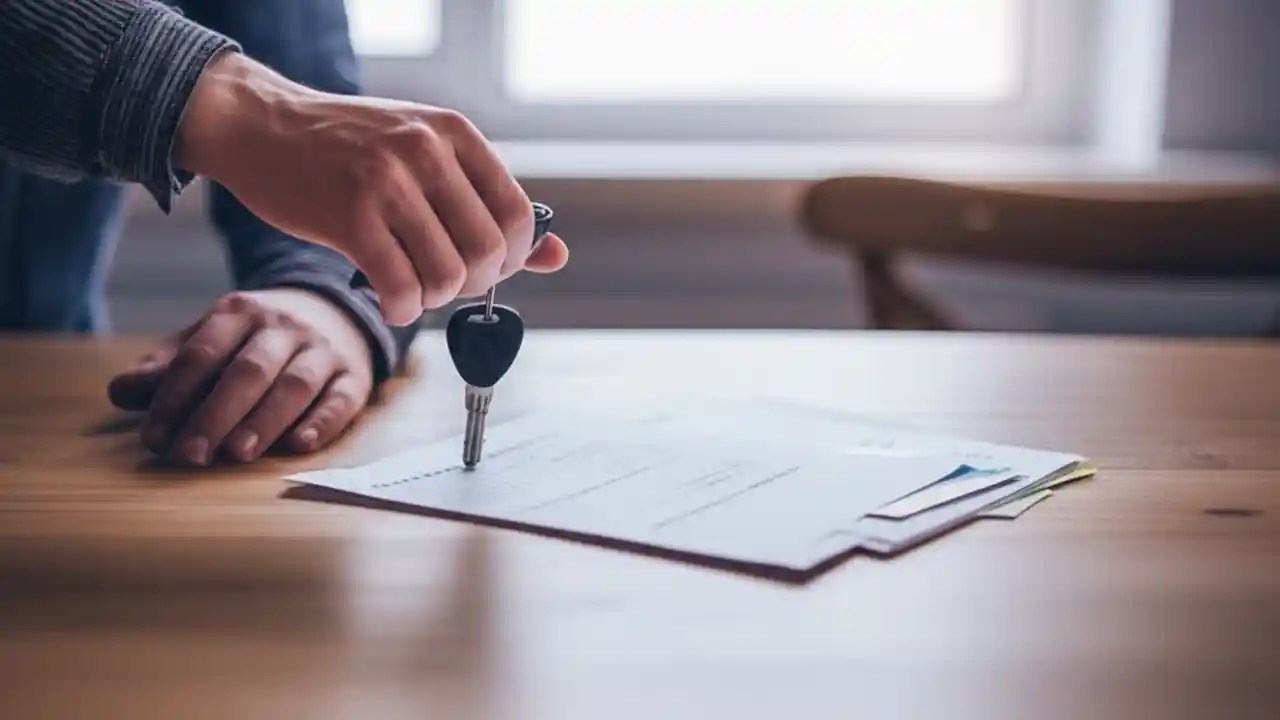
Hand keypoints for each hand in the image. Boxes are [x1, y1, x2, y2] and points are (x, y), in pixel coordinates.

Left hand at [107, 289, 374, 465]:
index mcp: (238, 313)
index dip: (174, 397)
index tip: (155, 439)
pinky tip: (300, 444)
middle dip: (216, 414)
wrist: (334, 312)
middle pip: (248, 370)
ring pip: (295, 383)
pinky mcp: (355, 375)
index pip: (201, 354)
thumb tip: (121, 391)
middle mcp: (283, 327)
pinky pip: (342, 399)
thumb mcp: (211, 340)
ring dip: (265, 419)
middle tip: (191, 455)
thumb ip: (169, 367)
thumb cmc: (257, 341)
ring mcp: (323, 349)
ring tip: (238, 453)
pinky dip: (322, 422)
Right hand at [176, 52, 568, 326]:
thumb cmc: (350, 148)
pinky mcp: (349, 216)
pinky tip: (392, 301)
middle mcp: (426, 152)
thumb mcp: (426, 153)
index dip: (511, 258)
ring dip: (435, 299)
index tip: (487, 268)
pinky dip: (403, 309)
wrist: (263, 126)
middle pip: (486, 251)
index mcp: (455, 134)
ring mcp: (387, 182)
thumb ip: (488, 202)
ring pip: (447, 274)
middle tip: (446, 284)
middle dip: (473, 284)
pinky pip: (401, 287)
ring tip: (414, 288)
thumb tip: (556, 256)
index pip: (517, 214)